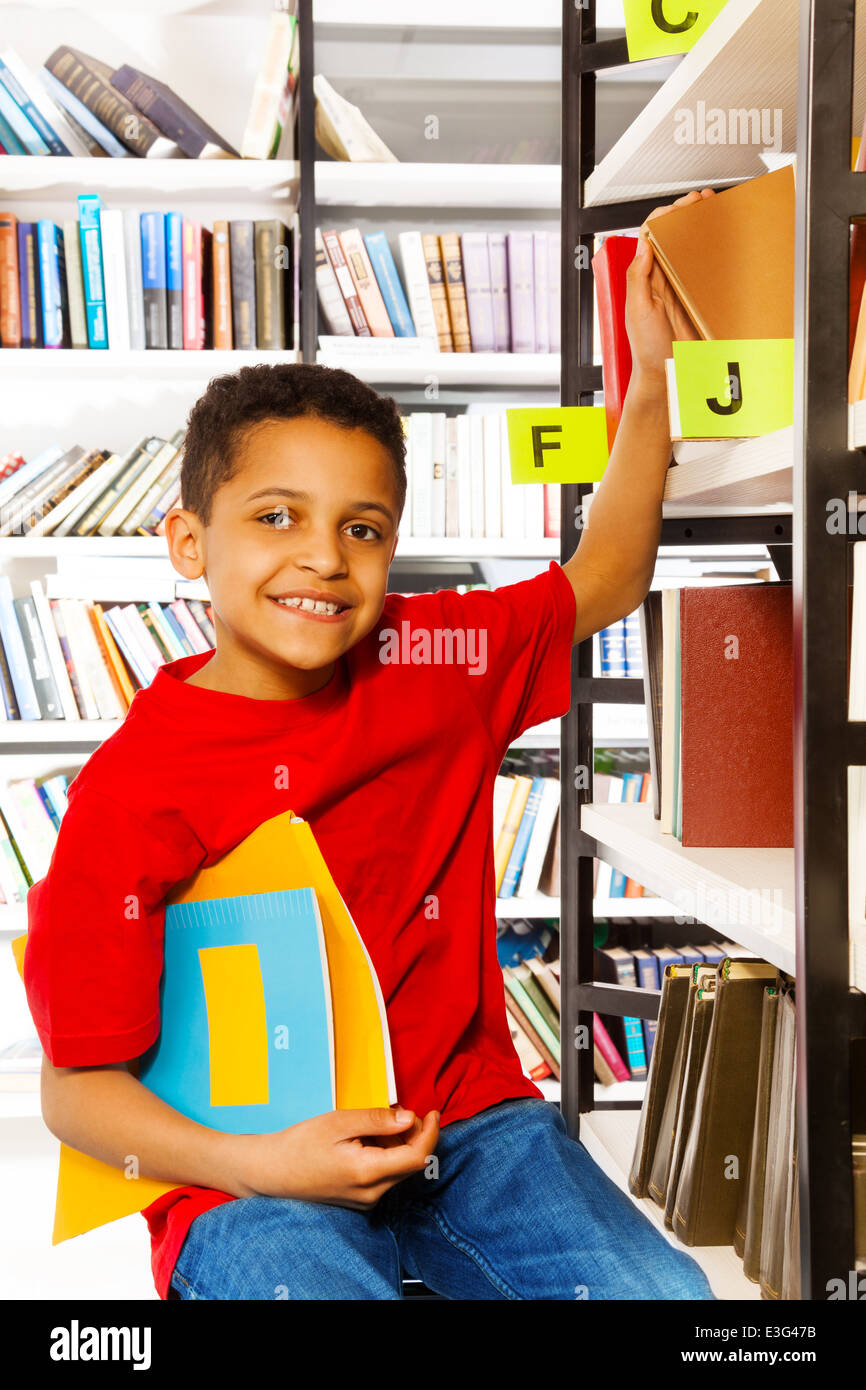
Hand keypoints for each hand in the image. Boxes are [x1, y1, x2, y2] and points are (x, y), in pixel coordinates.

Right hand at [237, 1106, 440, 1210]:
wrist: (271, 1173)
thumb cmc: (300, 1144)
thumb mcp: (338, 1122)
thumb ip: (377, 1120)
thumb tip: (409, 1118)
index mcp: (368, 1173)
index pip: (418, 1157)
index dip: (431, 1133)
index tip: (433, 1112)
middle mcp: (372, 1194)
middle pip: (411, 1164)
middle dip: (413, 1135)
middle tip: (396, 1111)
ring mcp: (366, 1202)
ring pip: (398, 1170)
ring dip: (398, 1145)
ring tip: (373, 1126)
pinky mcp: (359, 1202)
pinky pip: (385, 1177)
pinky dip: (386, 1156)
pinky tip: (365, 1141)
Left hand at [624, 188, 714, 384]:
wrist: (666, 376)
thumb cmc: (647, 351)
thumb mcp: (636, 311)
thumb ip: (638, 277)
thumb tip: (644, 246)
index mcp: (645, 279)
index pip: (651, 237)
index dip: (664, 217)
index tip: (679, 205)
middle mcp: (662, 281)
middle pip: (673, 238)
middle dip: (687, 214)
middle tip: (701, 200)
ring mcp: (681, 290)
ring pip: (690, 250)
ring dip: (701, 229)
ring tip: (712, 211)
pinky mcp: (697, 301)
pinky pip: (705, 272)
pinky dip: (713, 254)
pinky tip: (720, 244)